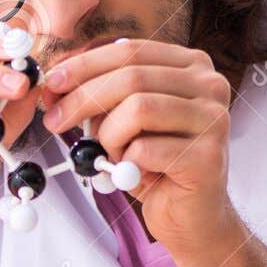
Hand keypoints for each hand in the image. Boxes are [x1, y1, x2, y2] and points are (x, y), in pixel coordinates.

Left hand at [37, 39, 240, 261]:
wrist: (190, 216)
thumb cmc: (155, 164)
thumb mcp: (124, 119)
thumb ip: (100, 93)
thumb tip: (55, 81)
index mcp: (191, 66)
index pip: (129, 51)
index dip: (84, 65)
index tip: (51, 83)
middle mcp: (211, 85)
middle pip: (131, 77)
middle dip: (82, 98)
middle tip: (53, 120)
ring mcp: (214, 120)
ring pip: (138, 109)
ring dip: (108, 136)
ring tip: (110, 155)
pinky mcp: (207, 157)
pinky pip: (144, 150)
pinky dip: (124, 162)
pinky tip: (131, 172)